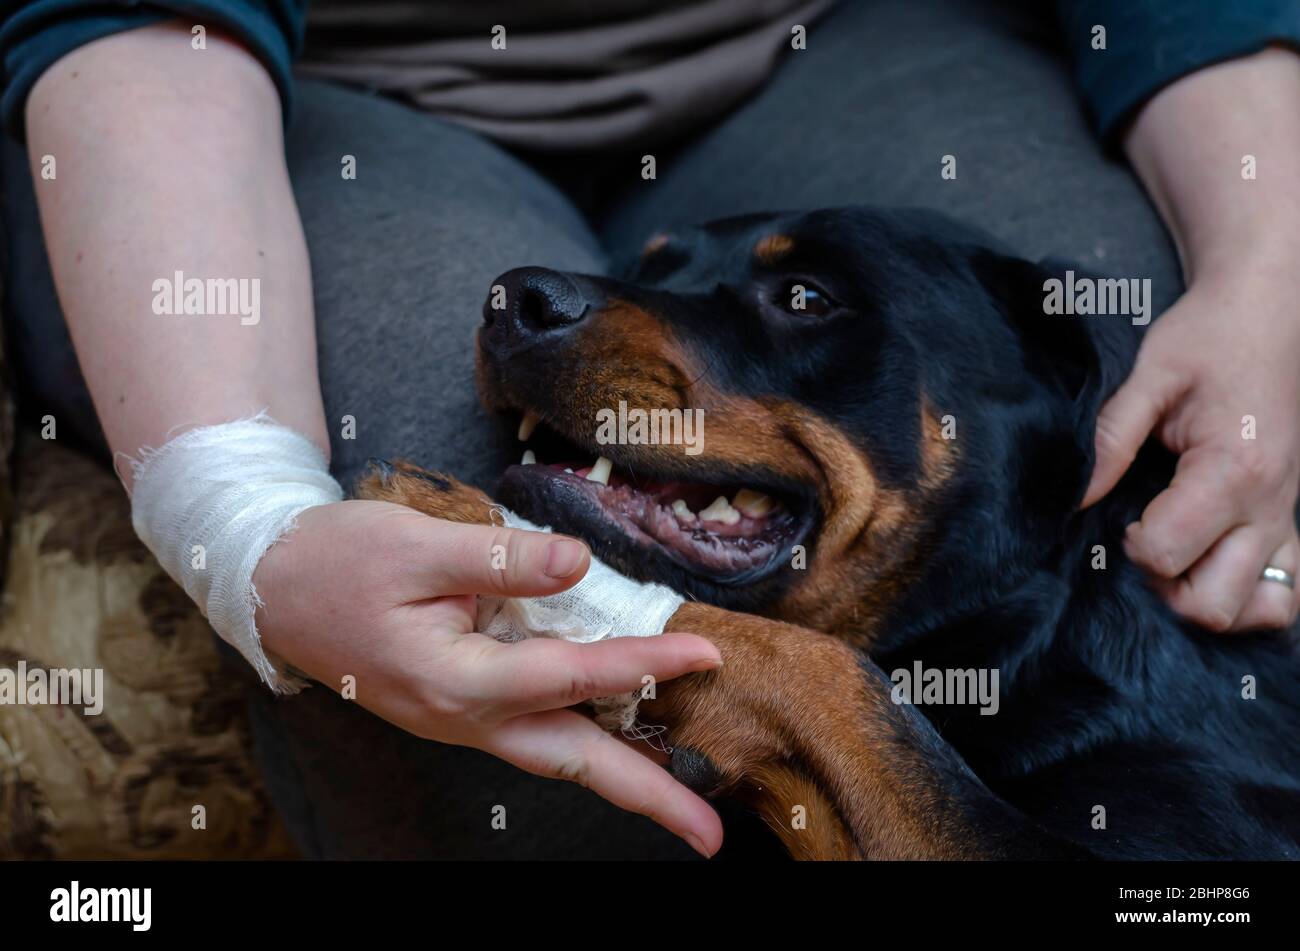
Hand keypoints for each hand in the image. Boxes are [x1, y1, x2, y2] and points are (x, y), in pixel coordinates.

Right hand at [251, 499, 723, 854]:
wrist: (277, 588)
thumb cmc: (341, 563)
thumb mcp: (417, 545)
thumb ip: (502, 561)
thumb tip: (579, 563)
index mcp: (457, 679)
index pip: (572, 676)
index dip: (643, 662)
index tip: (705, 653)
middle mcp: (467, 716)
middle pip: (574, 761)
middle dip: (646, 796)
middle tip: (710, 838)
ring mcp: (465, 718)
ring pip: (556, 754)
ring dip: (622, 778)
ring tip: (682, 804)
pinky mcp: (465, 704)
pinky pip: (536, 729)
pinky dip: (586, 738)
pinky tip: (622, 735)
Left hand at [1083, 266, 1299, 631]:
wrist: (1268, 314)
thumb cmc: (1209, 338)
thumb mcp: (1149, 375)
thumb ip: (1109, 438)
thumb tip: (1072, 496)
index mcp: (1235, 469)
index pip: (1168, 552)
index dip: (1130, 546)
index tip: (1118, 517)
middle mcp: (1270, 506)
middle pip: (1213, 604)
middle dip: (1164, 588)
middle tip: (1139, 544)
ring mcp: (1287, 519)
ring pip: (1257, 610)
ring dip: (1204, 598)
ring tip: (1173, 558)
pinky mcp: (1290, 521)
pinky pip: (1282, 592)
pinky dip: (1243, 595)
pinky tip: (1205, 567)